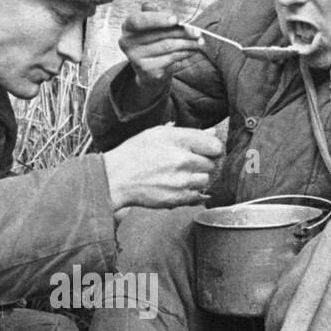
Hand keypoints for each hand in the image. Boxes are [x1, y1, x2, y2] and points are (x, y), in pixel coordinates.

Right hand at [102, 124, 223, 210]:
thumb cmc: (135, 154)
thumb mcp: (158, 134)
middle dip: (203, 163)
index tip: (205, 151)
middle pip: (212, 163)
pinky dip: (191, 191)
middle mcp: (183, 159)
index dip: (212, 148)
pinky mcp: (178, 197)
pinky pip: (198, 195)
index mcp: (179, 140)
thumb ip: (188, 133)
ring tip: (180, 176)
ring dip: (197, 178)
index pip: (214, 145)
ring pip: (206, 180)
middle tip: (187, 164)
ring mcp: (181, 180)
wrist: (116, 178)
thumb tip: (212, 133)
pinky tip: (177, 186)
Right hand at [119, 3, 204, 91]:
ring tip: (199, 41)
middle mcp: (127, 42)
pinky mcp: (147, 70)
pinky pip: (171, 58)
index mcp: (127, 26)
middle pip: (160, 34)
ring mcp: (136, 58)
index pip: (139, 21)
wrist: (149, 69)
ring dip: (188, 43)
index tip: (176, 19)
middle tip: (198, 32)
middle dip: (182, 32)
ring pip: (168, 46)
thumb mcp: (153, 25)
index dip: (158, 19)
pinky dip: (185, 53)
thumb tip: (174, 18)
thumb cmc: (153, 40)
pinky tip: (193, 50)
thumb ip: (159, 15)